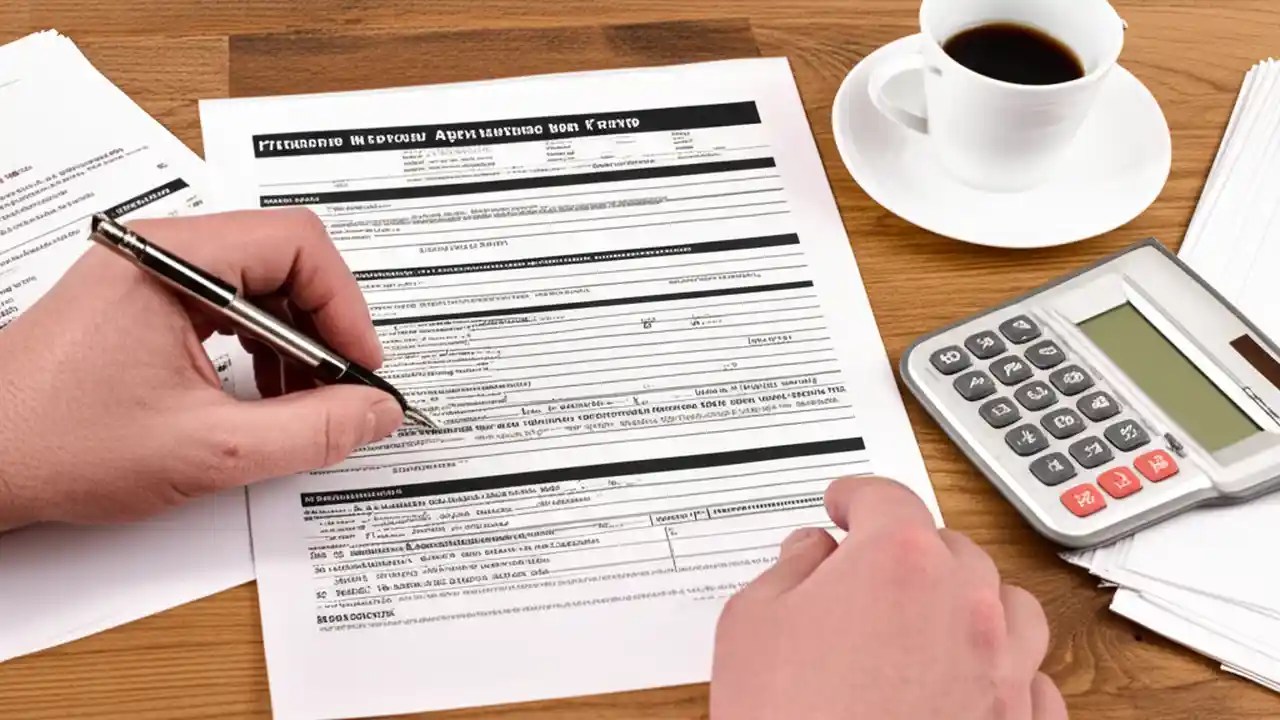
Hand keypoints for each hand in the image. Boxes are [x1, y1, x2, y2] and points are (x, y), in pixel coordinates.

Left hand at [0, 209, 402, 530]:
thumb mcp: (210, 450)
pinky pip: (225, 303)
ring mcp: (146, 274)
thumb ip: (311, 431)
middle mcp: (157, 252)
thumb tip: (374, 412)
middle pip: (284, 258)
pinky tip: (260, 395)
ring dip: (294, 341)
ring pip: (258, 282)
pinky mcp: (140, 301)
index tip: (361, 365)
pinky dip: (259, 346)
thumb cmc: (56, 446)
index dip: (345, 306)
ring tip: (299, 402)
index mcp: (170, 262)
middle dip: (323, 327)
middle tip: (341, 387)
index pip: (297, 244)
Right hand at [711, 476, 1065, 719]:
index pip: (887, 497)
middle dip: (910, 550)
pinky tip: (976, 677)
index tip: (845, 505)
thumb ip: (787, 570)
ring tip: (936, 615)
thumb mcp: (753, 624)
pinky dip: (1007, 669)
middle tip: (869, 570)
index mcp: (899, 561)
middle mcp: (964, 605)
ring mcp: (1002, 668)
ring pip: (1010, 607)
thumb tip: (810, 551)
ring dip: (974, 601)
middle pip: (951, 546)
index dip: (857, 495)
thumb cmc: (790, 719)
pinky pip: (1033, 680)